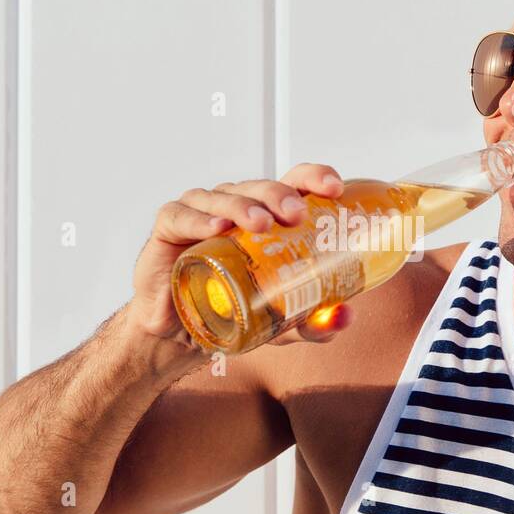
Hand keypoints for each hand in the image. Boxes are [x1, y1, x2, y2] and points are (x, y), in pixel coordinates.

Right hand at [131, 163, 353, 344]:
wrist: (180, 336)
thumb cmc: (230, 311)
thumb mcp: (279, 322)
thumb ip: (312, 321)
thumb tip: (344, 317)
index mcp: (267, 217)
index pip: (293, 183)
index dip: (314, 177)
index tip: (334, 190)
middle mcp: (235, 207)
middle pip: (260, 187)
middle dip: (281, 195)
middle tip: (297, 215)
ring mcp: (200, 213)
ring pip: (223, 197)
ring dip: (244, 206)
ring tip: (261, 223)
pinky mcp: (169, 229)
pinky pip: (181, 215)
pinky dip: (199, 219)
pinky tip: (215, 228)